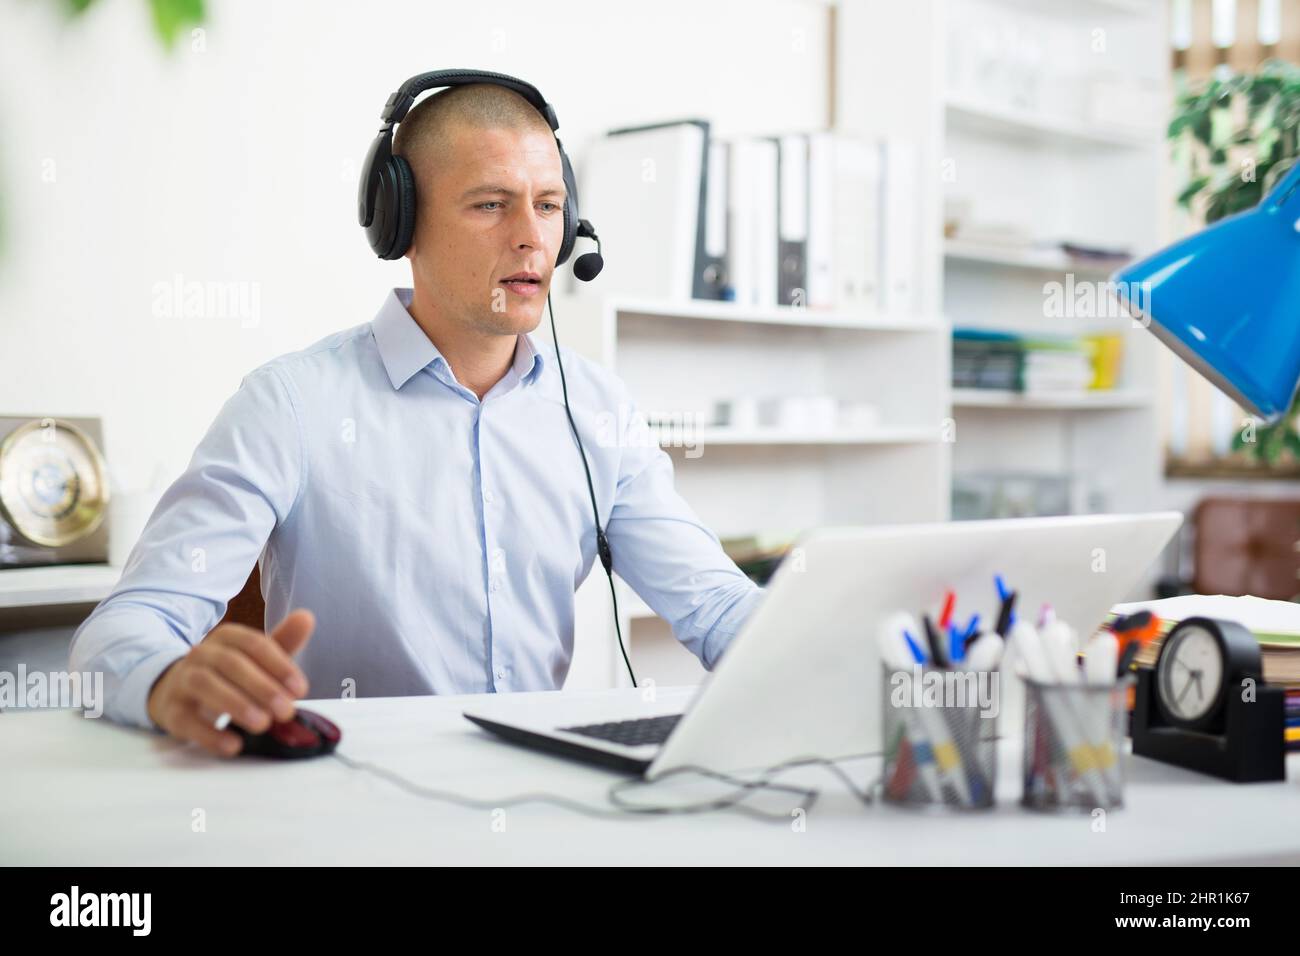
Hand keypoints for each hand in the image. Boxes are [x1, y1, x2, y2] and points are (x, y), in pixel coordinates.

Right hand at [146, 609, 314, 756]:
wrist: (176, 688)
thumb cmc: (227, 673)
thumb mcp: (255, 657)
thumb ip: (283, 641)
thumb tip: (306, 617)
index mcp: (227, 637)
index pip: (254, 644)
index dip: (279, 666)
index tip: (300, 689)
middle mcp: (202, 654)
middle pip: (231, 663)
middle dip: (262, 688)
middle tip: (286, 711)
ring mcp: (183, 680)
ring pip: (205, 685)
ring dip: (236, 705)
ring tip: (262, 724)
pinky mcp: (171, 710)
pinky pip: (186, 720)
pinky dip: (210, 734)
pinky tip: (233, 745)